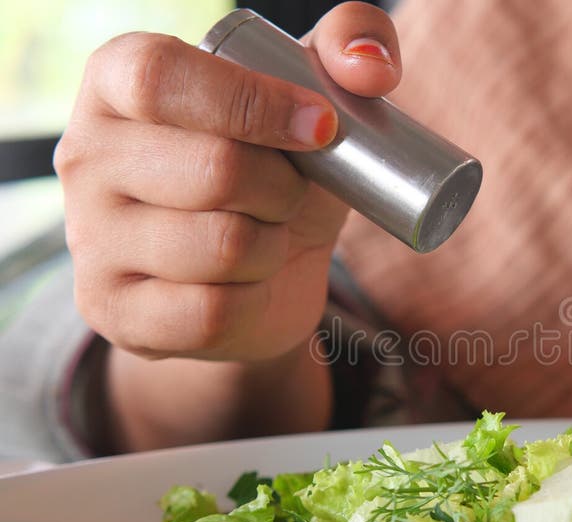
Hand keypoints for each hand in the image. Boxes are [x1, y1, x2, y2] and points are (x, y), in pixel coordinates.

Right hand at [55, 1, 401, 362]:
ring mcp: (89, 240)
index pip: (161, 77)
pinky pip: (212, 311)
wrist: (260, 275)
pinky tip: (247, 287)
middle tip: (292, 193)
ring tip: (267, 237)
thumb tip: (370, 67)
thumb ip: (351, 43)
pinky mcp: (113, 311)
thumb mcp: (313, 98)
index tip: (324, 126)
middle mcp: (84, 155)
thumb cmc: (281, 170)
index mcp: (116, 81)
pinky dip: (255, 301)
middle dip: (285, 189)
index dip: (252, 102)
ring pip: (223, 247)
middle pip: (213, 170)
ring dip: (273, 248)